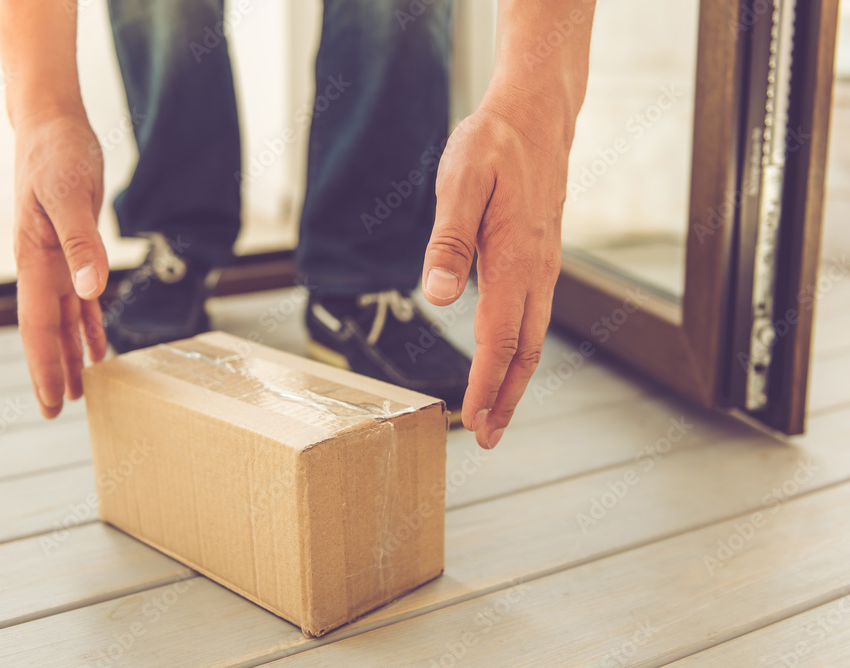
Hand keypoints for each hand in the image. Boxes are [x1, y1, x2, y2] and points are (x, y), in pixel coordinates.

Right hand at [13, 112, 108, 417]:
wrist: (53, 126)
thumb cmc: (58, 155)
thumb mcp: (70, 195)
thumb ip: (81, 244)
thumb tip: (89, 292)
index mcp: (34, 260)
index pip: (37, 326)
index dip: (44, 367)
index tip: (50, 403)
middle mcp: (41, 267)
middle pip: (46, 331)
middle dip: (53, 371)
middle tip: (60, 411)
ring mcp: (55, 260)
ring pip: (62, 320)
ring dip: (71, 354)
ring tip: (80, 389)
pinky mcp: (73, 250)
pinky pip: (79, 298)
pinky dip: (87, 324)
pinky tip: (98, 346)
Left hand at [422, 94, 572, 448]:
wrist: (536, 116)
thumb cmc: (493, 145)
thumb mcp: (461, 182)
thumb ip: (450, 240)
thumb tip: (440, 294)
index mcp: (514, 260)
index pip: (499, 339)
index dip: (484, 384)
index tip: (471, 420)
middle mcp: (536, 272)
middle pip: (524, 352)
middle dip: (505, 398)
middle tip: (487, 437)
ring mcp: (543, 267)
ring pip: (533, 337)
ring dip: (515, 380)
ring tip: (496, 412)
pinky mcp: (540, 259)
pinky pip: (534, 317)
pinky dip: (520, 351)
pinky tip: (506, 358)